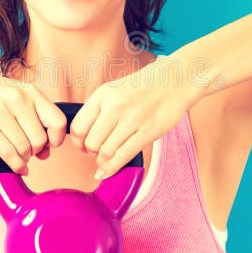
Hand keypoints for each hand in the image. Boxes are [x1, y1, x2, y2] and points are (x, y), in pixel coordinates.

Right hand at [0, 62, 67, 174]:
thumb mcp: (16, 94)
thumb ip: (34, 117)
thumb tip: (46, 151)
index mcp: (30, 91)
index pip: (58, 121)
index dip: (57, 138)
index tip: (49, 144)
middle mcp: (18, 100)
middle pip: (40, 140)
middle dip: (36, 151)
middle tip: (28, 151)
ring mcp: (0, 112)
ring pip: (24, 149)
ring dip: (24, 159)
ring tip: (19, 156)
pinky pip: (8, 153)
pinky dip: (15, 165)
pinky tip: (16, 167)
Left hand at [69, 56, 194, 179]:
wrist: (174, 81)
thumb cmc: (143, 88)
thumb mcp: (114, 90)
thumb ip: (98, 110)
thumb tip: (83, 135)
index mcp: (103, 95)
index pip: (78, 126)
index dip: (77, 142)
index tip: (81, 146)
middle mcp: (115, 106)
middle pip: (91, 142)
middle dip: (90, 152)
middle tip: (96, 152)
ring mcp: (132, 120)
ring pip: (106, 152)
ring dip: (102, 161)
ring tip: (104, 160)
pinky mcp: (148, 132)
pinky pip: (124, 156)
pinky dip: (112, 168)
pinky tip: (108, 171)